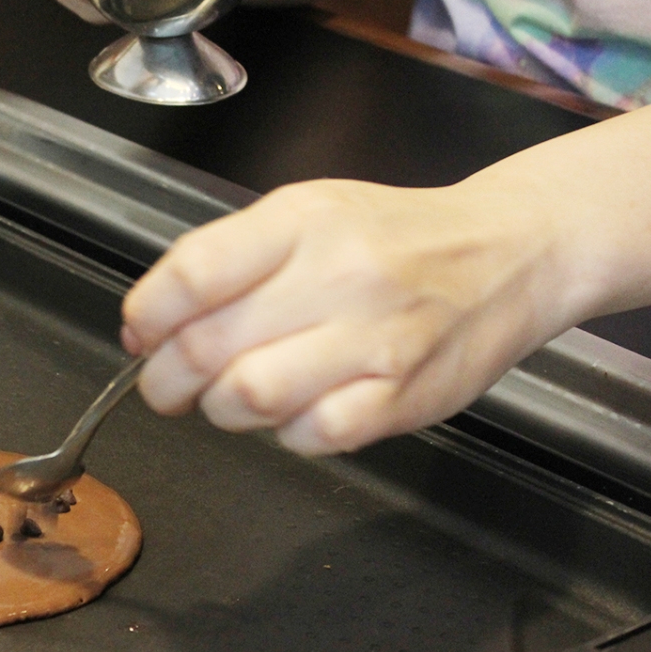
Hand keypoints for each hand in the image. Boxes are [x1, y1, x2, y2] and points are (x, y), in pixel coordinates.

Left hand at [119, 178, 579, 455]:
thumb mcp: (304, 216)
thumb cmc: (392, 240)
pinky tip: (298, 410)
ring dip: (220, 409)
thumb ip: (222, 263)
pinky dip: (287, 434)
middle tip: (169, 385)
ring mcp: (375, 339)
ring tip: (231, 396)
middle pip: (205, 347)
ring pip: (248, 397)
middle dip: (165, 380)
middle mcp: (338, 274)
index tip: (142, 335)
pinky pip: (310, 435)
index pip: (190, 274)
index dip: (146, 318)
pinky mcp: (403, 397)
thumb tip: (145, 328)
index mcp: (301, 222)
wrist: (508, 254)